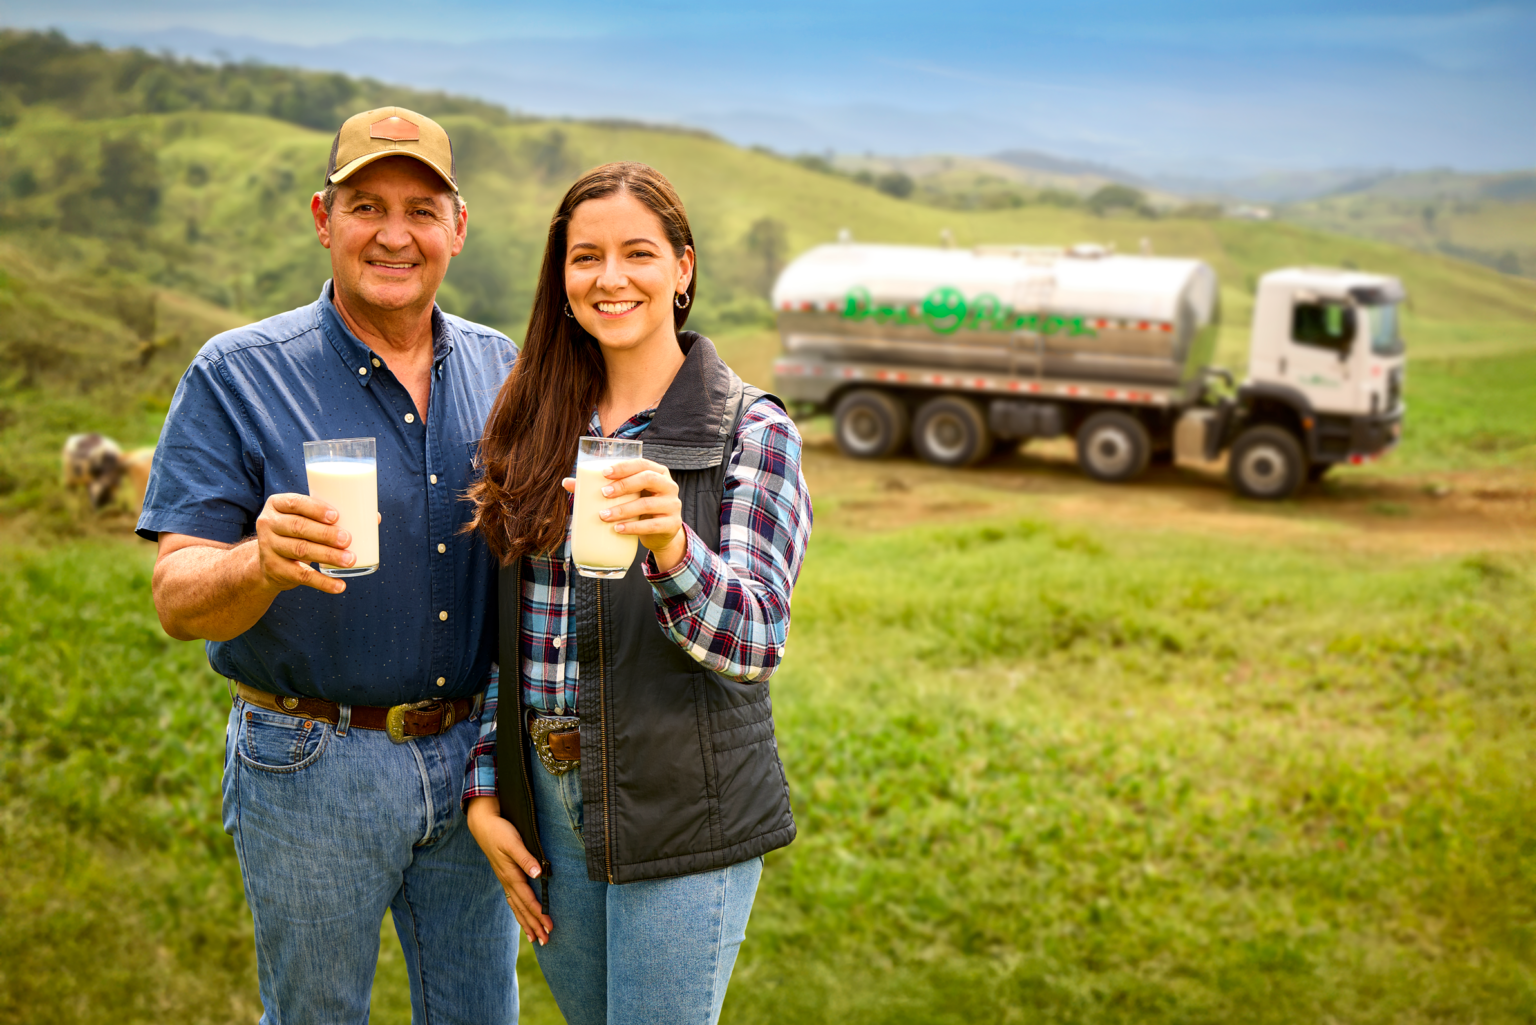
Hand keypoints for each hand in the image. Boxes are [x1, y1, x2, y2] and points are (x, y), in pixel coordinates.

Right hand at [253, 492, 355, 594]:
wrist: (269, 562)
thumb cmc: (298, 533)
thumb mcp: (306, 519)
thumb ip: (333, 516)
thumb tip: (375, 518)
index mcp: (277, 505)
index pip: (295, 503)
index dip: (315, 509)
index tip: (337, 516)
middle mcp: (268, 523)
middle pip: (299, 527)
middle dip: (325, 534)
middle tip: (348, 540)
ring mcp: (268, 547)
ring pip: (301, 550)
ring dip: (328, 556)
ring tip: (350, 560)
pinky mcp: (274, 569)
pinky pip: (301, 576)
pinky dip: (323, 582)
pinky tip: (339, 585)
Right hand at [466, 796, 551, 943]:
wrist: (483, 824)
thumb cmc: (500, 831)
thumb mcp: (513, 842)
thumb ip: (525, 858)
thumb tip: (537, 874)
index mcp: (511, 876)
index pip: (528, 900)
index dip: (539, 914)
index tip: (549, 927)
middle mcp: (507, 881)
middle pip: (522, 909)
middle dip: (534, 926)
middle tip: (546, 941)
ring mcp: (505, 880)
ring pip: (517, 907)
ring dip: (526, 923)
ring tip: (535, 938)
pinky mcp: (504, 876)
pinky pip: (512, 900)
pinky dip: (519, 911)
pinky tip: (522, 917)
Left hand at [567, 457, 686, 570]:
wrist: (662, 534)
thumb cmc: (640, 508)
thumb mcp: (626, 495)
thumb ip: (601, 486)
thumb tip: (567, 482)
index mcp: (658, 472)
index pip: (642, 464)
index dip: (624, 467)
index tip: (604, 473)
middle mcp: (669, 486)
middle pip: (648, 479)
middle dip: (624, 485)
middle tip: (603, 493)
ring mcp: (673, 505)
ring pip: (648, 504)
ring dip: (624, 510)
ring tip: (604, 515)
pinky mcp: (672, 524)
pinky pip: (652, 525)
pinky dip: (633, 528)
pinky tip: (618, 529)